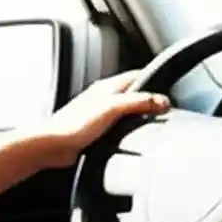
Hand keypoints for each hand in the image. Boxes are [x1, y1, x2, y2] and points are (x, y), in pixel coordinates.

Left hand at [28, 70, 169, 169]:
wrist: (53, 146)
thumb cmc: (75, 125)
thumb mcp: (113, 108)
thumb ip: (139, 102)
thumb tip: (163, 100)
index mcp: (107, 86)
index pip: (137, 76)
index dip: (154, 81)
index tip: (168, 91)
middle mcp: (103, 98)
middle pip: (133, 93)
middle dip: (149, 99)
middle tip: (164, 109)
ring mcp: (99, 114)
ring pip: (126, 110)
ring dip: (138, 115)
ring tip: (152, 122)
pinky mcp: (96, 131)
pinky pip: (118, 126)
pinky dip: (128, 129)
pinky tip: (132, 138)